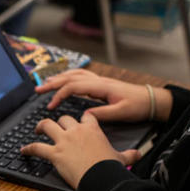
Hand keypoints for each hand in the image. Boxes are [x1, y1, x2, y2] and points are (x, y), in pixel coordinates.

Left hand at [21, 112, 140, 188]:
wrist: (101, 177)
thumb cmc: (111, 167)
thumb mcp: (122, 158)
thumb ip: (129, 154)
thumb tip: (138, 155)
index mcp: (93, 130)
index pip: (85, 117)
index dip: (81, 119)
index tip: (78, 121)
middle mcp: (77, 131)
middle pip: (64, 118)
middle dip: (59, 121)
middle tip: (54, 126)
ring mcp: (64, 141)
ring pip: (47, 125)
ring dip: (40, 126)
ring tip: (36, 130)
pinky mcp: (54, 153)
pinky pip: (37, 147)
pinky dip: (28, 149)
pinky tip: (23, 151)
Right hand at [36, 69, 171, 122]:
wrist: (152, 100)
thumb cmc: (138, 106)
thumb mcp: (121, 113)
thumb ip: (102, 114)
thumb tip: (83, 116)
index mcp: (101, 87)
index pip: (74, 86)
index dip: (59, 95)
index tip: (50, 106)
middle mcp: (99, 81)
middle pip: (70, 77)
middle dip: (52, 83)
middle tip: (37, 91)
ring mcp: (100, 81)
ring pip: (75, 75)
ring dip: (58, 78)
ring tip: (45, 84)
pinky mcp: (101, 84)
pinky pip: (80, 77)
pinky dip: (68, 78)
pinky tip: (63, 82)